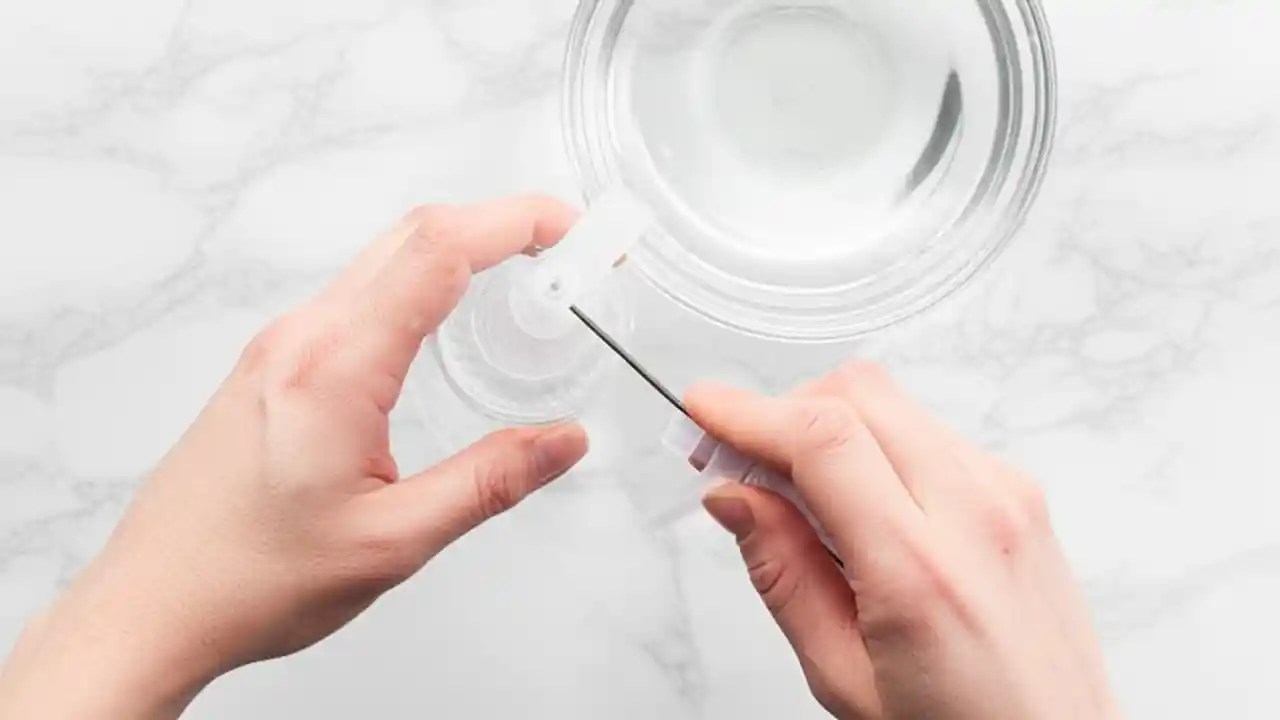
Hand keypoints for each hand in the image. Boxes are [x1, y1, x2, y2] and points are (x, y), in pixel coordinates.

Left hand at [0, 196, 589, 719]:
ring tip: (522, 275)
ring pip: (382, 258)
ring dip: (458, 248)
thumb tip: (563, 440)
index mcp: (334, 367)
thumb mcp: (392, 541)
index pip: (439, 251)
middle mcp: (302, 338)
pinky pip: (357, 293)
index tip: (572, 232)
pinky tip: (443, 317)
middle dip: (499, 222)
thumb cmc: (250, 579)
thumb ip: (489, 482)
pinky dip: (418, 280)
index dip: (517, 222)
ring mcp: (282, 346)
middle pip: (414, 233)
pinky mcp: (273, 365)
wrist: (152, 605)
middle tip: (564, 246)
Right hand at [688, 364, 1119, 719]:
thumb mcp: (844, 676)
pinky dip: (872, 441)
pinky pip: (927, 430)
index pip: (824, 440)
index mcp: (922, 570)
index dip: (748, 412)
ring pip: (893, 403)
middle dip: (780, 409)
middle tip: (733, 457)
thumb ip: (783, 574)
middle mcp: (977, 514)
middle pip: (859, 395)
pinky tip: (851, 496)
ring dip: (825, 423)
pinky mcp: (1020, 492)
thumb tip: (733, 498)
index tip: (702, 409)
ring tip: (789, 488)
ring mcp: (1008, 494)